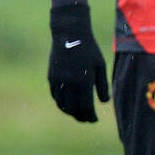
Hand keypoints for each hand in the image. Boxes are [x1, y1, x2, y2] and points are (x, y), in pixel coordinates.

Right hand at [48, 3, 109, 122]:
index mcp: (84, 81)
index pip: (86, 107)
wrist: (69, 34)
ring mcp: (58, 81)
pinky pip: (55, 96)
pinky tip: (68, 104)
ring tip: (77, 114)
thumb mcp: (100, 66)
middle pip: (73, 109)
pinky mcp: (51, 77)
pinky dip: (61, 103)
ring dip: (70, 112)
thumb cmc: (89, 50)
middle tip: (86, 119)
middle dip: (80, 117)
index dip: (90, 116)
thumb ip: (102, 85)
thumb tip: (104, 102)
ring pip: (62, 104)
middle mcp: (70, 83)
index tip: (95, 120)